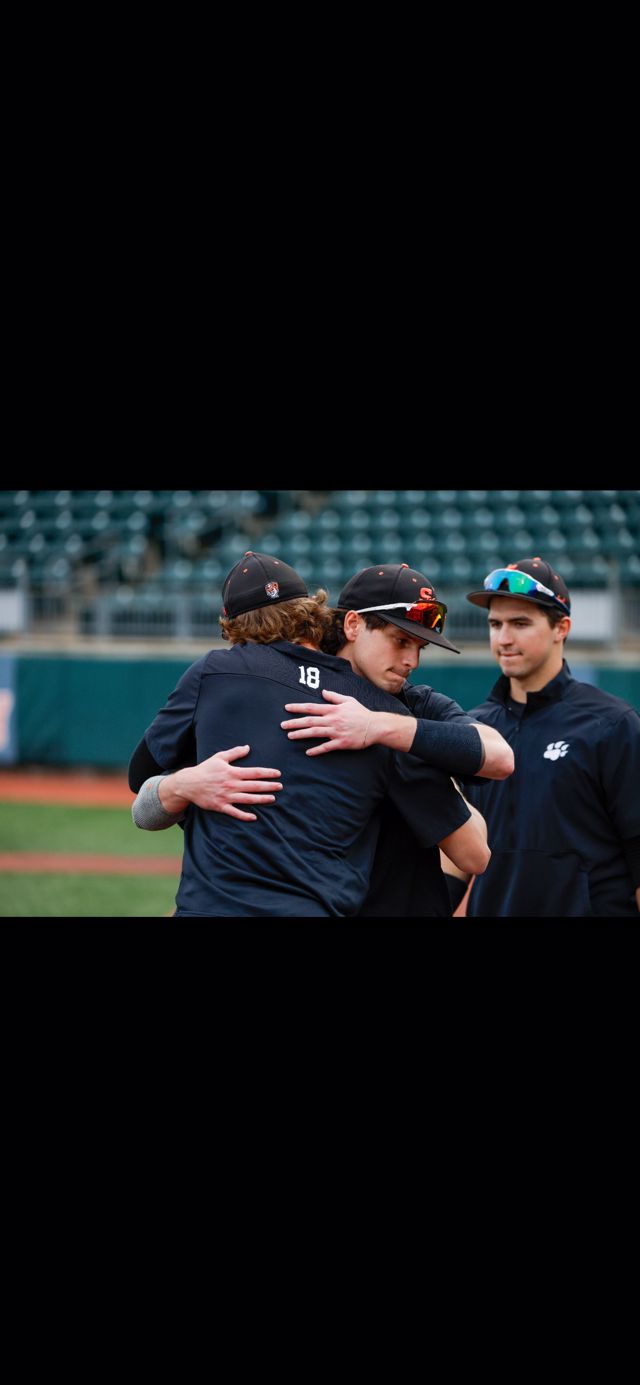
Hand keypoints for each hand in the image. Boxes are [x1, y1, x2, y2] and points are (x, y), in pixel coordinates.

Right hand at [165, 746, 281, 819]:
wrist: (188, 784)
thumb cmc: (205, 769)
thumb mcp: (219, 757)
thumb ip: (235, 753)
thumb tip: (248, 747)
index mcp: (232, 772)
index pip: (254, 772)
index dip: (267, 773)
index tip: (277, 774)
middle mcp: (231, 785)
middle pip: (254, 786)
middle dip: (269, 786)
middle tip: (280, 786)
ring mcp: (226, 796)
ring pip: (248, 799)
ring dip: (261, 799)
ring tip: (272, 799)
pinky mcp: (220, 806)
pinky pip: (234, 812)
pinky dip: (244, 815)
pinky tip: (254, 817)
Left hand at [281, 689, 372, 755]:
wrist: (375, 726)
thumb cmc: (361, 713)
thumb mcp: (348, 700)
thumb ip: (334, 697)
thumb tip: (322, 692)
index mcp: (333, 710)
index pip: (312, 707)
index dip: (298, 707)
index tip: (286, 708)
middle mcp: (332, 720)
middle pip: (310, 721)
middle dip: (294, 723)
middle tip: (282, 725)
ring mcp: (336, 732)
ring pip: (315, 732)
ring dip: (301, 734)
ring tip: (290, 736)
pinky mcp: (341, 743)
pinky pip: (326, 747)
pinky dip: (317, 750)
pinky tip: (308, 752)